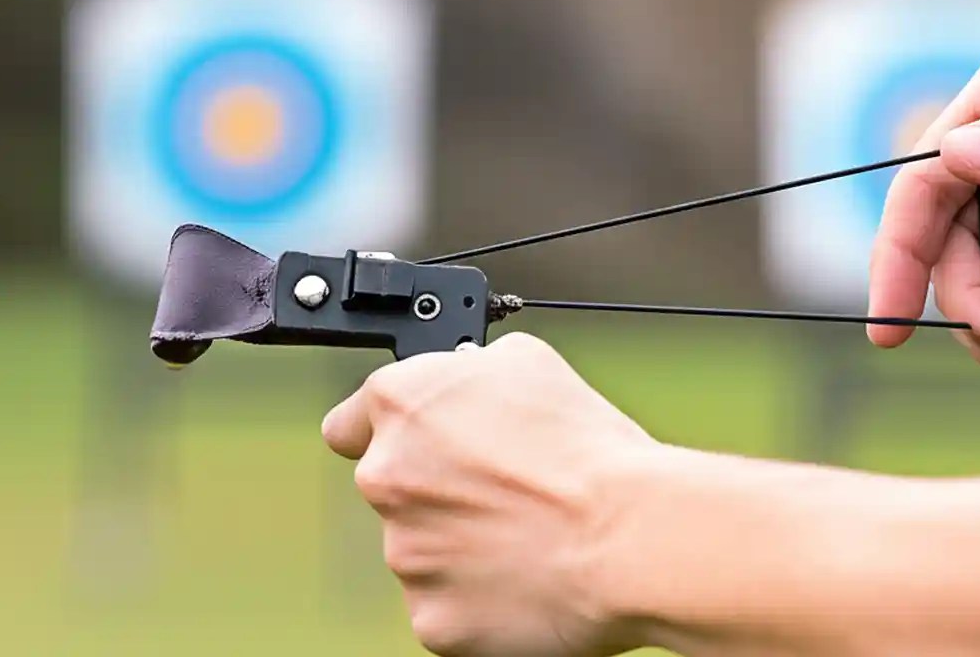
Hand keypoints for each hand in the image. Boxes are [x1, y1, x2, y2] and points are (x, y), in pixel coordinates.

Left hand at [321, 333, 659, 656]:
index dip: (391, 432)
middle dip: (436, 489)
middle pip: (394, 488)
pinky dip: (478, 595)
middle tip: (502, 490)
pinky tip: (525, 574)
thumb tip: (463, 379)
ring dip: (460, 543)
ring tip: (528, 532)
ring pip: (422, 548)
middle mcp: (386, 476)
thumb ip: (470, 371)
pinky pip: (446, 602)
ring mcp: (404, 553)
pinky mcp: (432, 617)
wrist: (629, 536)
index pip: (351, 423)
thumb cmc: (590, 452)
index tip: (418, 444)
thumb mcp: (529, 362)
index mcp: (402, 405)